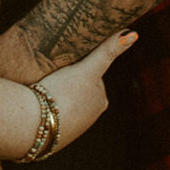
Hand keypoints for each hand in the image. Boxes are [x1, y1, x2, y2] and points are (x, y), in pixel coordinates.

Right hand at [39, 27, 138, 152]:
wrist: (36, 123)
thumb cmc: (64, 93)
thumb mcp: (87, 68)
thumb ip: (107, 51)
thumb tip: (133, 34)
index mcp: (100, 100)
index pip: (90, 77)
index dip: (77, 69)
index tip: (64, 68)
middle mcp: (90, 116)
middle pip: (79, 90)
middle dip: (68, 84)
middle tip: (53, 77)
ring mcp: (73, 127)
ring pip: (65, 103)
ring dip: (57, 97)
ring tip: (44, 92)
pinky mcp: (56, 135)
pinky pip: (53, 116)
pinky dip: (48, 111)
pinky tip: (39, 107)